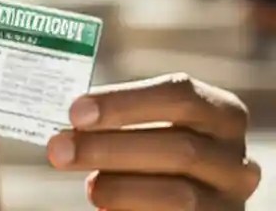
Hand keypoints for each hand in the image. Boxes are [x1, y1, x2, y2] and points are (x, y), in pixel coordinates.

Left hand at [47, 74, 262, 209]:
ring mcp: (230, 201)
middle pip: (179, 149)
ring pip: (180, 195)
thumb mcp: (145, 127)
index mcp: (222, 114)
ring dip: (120, 188)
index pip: (179, 95)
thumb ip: (116, 120)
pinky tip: (105, 207)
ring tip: (87, 186)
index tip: (76, 112)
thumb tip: (67, 126)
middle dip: (110, 148)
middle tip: (58, 149)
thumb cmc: (151, 153)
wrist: (173, 199)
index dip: (125, 103)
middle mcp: (236, 158)